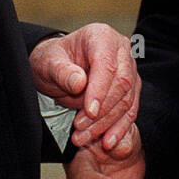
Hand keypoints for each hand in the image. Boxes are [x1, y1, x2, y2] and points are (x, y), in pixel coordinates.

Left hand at [29, 23, 138, 150]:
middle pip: (121, 83)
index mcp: (101, 36)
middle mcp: (121, 49)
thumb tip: (80, 83)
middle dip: (102, 111)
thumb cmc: (53, 60)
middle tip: (79, 128)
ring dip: (107, 123)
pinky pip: (130, 110)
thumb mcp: (48, 63)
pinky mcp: (131, 88)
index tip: (88, 111)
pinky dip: (119, 128)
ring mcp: (129, 69)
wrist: (57, 67)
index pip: (106, 64)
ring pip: (126, 100)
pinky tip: (106, 142)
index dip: (100, 90)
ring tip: (83, 138)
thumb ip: (62, 71)